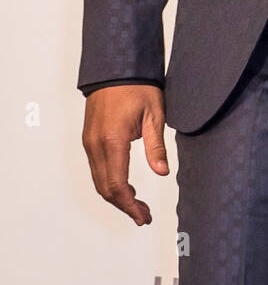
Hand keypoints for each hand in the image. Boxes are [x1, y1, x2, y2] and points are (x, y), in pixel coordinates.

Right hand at [82, 85, 168, 225]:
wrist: (116, 67)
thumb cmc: (137, 86)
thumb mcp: (154, 114)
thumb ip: (156, 145)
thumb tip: (162, 172)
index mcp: (113, 140)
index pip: (117, 185)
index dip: (130, 205)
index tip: (143, 216)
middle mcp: (96, 145)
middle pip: (105, 188)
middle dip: (124, 206)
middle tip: (143, 215)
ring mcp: (89, 142)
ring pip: (98, 180)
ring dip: (116, 196)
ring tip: (137, 205)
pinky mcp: (89, 139)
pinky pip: (97, 169)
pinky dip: (109, 183)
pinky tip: (126, 186)